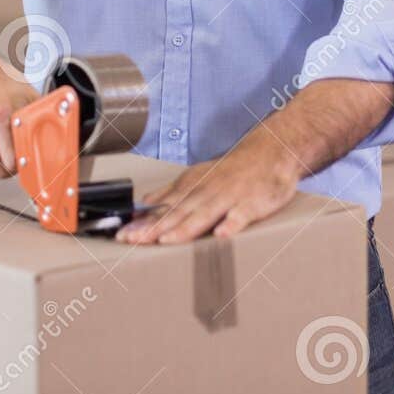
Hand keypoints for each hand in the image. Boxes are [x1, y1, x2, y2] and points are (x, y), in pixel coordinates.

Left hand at [116, 133, 299, 244]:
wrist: (270, 152)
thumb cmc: (232, 171)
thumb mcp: (197, 176)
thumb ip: (171, 193)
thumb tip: (144, 202)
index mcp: (192, 188)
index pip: (162, 208)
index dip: (141, 222)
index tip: (122, 234)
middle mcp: (205, 192)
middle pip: (176, 213)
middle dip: (153, 228)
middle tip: (132, 240)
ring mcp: (228, 197)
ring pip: (203, 215)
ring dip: (184, 228)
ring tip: (166, 241)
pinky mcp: (252, 204)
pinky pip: (240, 216)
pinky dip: (231, 225)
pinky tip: (221, 235)